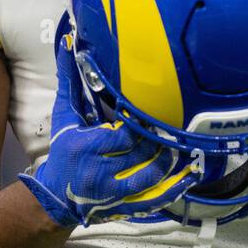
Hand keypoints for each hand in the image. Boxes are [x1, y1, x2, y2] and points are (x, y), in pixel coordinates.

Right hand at [18, 14, 199, 226]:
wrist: (56, 196)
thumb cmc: (62, 150)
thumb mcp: (64, 115)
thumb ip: (69, 80)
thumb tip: (69, 42)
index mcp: (86, 147)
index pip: (124, 133)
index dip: (143, 123)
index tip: (157, 108)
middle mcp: (100, 172)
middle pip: (141, 152)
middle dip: (160, 137)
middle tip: (177, 123)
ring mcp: (115, 192)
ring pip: (152, 174)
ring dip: (170, 159)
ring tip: (183, 144)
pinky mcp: (126, 206)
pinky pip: (155, 198)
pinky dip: (175, 188)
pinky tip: (191, 174)